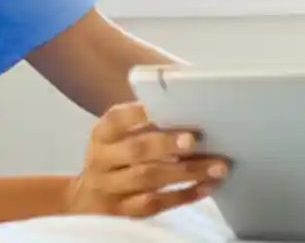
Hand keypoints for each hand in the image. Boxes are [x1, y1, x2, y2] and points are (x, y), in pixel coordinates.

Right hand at [66, 102, 228, 217]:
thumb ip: (146, 119)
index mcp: (102, 134)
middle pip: (136, 150)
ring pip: (149, 179)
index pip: (118, 119)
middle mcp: (102, 160)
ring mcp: (110, 189)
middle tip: (195, 140)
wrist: (87, 198)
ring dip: (186, 172)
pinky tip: (207, 186)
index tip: (170, 106)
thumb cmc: (117, 156)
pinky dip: (184, 195)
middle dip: (167, 144)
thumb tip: (185, 92)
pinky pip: (155, 203)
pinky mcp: (123, 211)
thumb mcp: (120, 135)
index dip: (142, 113)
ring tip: (217, 166)